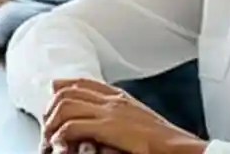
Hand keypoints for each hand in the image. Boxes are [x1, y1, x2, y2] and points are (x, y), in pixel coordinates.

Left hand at [42, 79, 205, 153]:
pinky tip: (59, 144)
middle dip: (52, 106)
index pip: (84, 82)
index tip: (52, 93)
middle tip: (47, 125)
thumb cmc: (164, 143)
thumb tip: (103, 125)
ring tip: (50, 137)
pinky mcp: (108, 127)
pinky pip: (72, 125)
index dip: (64, 86)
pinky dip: (60, 134)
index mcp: (121, 98)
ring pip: (65, 105)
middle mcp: (113, 100)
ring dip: (53, 122)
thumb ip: (121, 118)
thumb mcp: (139, 123)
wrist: (182, 148)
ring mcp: (110, 112)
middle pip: (69, 91)